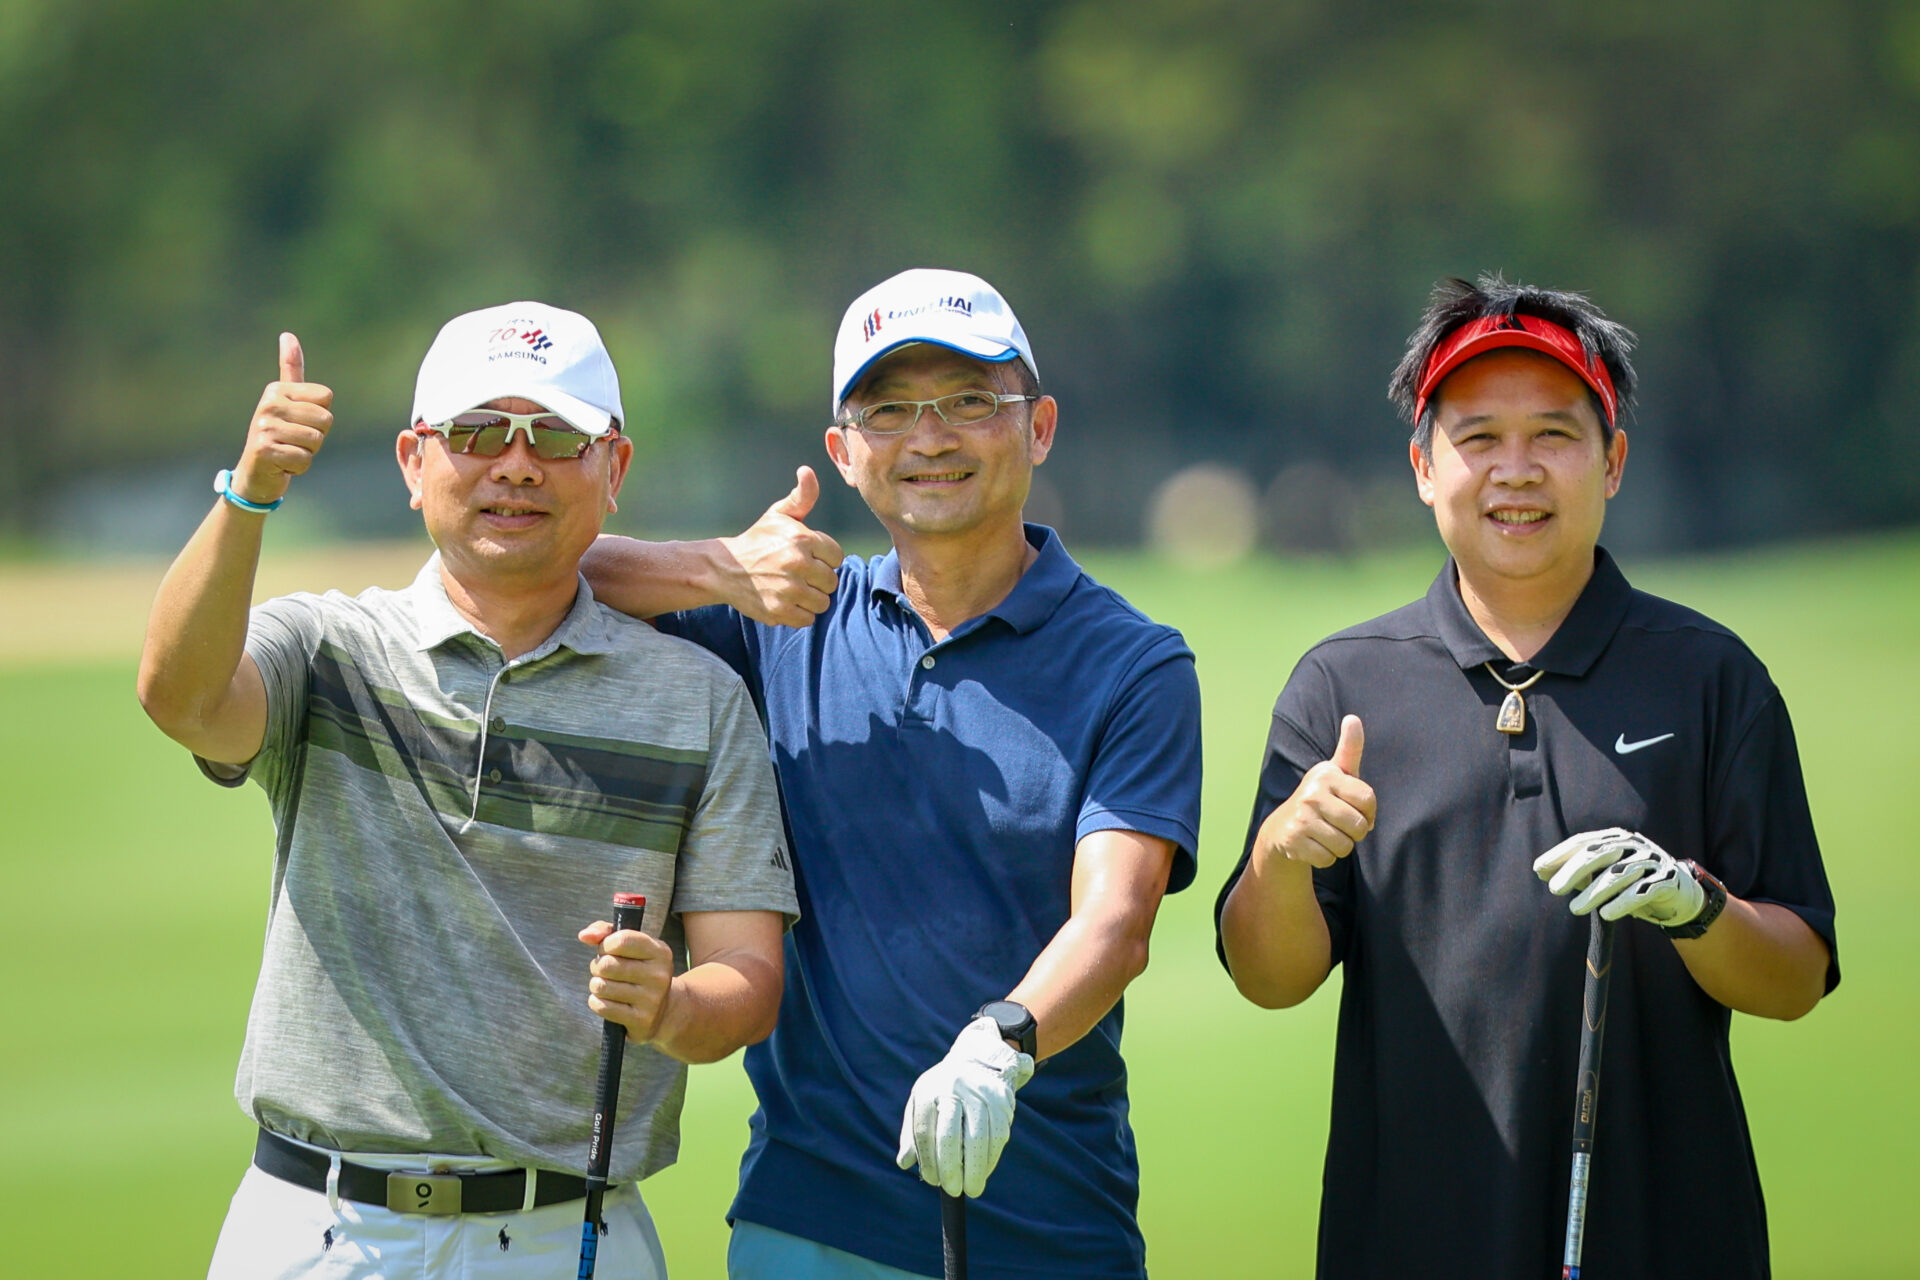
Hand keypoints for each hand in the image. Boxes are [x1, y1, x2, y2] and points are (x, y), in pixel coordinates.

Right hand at [232, 333, 333, 505]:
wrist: (255, 473)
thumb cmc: (279, 435)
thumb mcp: (286, 400)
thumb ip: (291, 369)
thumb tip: (287, 334)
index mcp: (277, 389)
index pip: (327, 398)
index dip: (320, 418)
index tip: (298, 423)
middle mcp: (268, 404)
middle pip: (325, 419)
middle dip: (316, 437)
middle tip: (293, 440)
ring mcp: (264, 427)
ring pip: (316, 441)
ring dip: (307, 453)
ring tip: (287, 451)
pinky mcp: (264, 450)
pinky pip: (305, 459)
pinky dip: (298, 467)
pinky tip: (281, 464)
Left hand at [578, 919, 675, 1043]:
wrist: (663, 1011)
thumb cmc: (638, 970)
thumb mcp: (631, 947)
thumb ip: (606, 932)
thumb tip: (584, 936)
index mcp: (660, 952)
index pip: (621, 940)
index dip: (605, 945)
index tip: (608, 950)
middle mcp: (659, 975)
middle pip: (607, 965)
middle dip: (598, 966)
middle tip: (606, 971)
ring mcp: (651, 999)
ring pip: (601, 986)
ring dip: (597, 985)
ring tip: (607, 986)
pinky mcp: (640, 1020)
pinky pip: (602, 1007)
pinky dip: (597, 1003)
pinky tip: (609, 1002)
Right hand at [716, 466, 844, 625]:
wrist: (724, 568)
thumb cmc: (757, 540)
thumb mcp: (779, 515)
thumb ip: (802, 496)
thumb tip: (807, 471)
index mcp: (802, 539)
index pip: (837, 557)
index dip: (824, 558)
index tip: (808, 556)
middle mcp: (797, 564)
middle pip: (831, 581)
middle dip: (818, 578)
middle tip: (799, 574)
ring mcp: (789, 590)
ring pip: (822, 602)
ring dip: (811, 598)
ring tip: (794, 588)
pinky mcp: (779, 611)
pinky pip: (807, 619)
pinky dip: (799, 614)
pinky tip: (786, 601)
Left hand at [895, 1015, 1035, 1197]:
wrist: (979, 1059)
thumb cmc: (944, 1089)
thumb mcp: (921, 1102)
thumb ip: (912, 1133)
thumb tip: (904, 1163)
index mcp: (928, 1090)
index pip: (925, 1132)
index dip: (928, 1161)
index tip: (933, 1181)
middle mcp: (953, 1088)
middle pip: (950, 1136)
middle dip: (951, 1169)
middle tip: (953, 1190)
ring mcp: (980, 1093)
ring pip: (978, 1139)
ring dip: (975, 1170)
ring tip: (972, 1189)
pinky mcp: (1001, 1101)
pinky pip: (997, 1136)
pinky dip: (991, 1159)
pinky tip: (984, 1172)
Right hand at [1251, 715, 1374, 869]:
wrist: (1282, 827)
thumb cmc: (1321, 798)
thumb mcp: (1337, 773)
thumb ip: (1349, 748)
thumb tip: (1353, 718)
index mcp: (1326, 775)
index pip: (1368, 800)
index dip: (1368, 812)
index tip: (1355, 809)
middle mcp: (1312, 793)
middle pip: (1359, 827)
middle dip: (1354, 833)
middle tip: (1339, 825)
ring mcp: (1301, 817)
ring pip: (1345, 846)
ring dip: (1340, 846)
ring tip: (1326, 835)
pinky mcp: (1293, 840)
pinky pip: (1328, 859)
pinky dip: (1325, 857)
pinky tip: (1314, 845)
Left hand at [1533, 828, 1707, 925]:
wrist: (1677, 890)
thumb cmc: (1631, 880)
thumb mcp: (1604, 872)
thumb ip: (1577, 871)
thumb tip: (1541, 872)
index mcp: (1614, 837)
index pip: (1582, 842)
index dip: (1559, 855)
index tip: (1538, 869)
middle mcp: (1632, 844)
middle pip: (1598, 854)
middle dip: (1573, 871)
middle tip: (1554, 890)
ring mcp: (1651, 860)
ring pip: (1617, 875)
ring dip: (1593, 893)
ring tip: (1575, 909)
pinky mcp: (1666, 880)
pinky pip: (1641, 892)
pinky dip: (1622, 903)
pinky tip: (1606, 914)